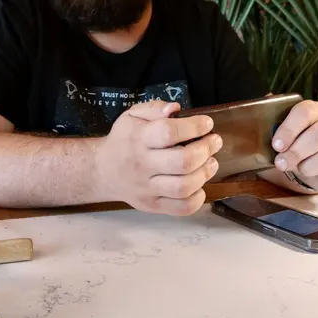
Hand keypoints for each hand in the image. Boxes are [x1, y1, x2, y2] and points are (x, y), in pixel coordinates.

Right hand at [95, 100, 222, 215]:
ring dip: (205, 173)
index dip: (193, 127)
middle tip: (214, 142)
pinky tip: (200, 185)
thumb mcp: (132, 116)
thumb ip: (154, 108)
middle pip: (182, 161)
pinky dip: (197, 199)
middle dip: (205, 150)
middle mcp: (142, 165)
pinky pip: (180, 208)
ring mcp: (147, 188)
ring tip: (211, 162)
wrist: (103, 170)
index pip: (168, 133)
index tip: (207, 123)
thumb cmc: (124, 139)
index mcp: (137, 139)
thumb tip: (175, 109)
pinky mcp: (152, 205)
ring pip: (183, 186)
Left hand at [273, 100, 317, 190]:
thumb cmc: (294, 141)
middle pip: (317, 134)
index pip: (304, 112)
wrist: (310, 159)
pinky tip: (309, 170)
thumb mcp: (285, 129)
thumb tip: (266, 100)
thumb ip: (275, 118)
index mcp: (314, 110)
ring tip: (295, 167)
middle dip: (295, 152)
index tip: (276, 145)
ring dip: (305, 166)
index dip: (289, 130)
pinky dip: (315, 173)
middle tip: (280, 163)